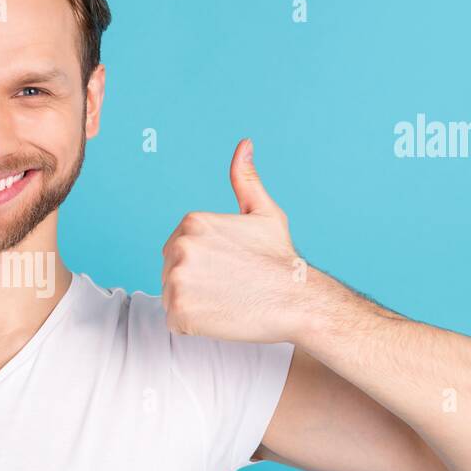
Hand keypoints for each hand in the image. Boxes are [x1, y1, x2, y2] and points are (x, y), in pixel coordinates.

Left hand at [161, 139, 306, 342]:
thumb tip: (243, 145)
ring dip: (195, 304)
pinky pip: (175, 321)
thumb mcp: (263, 213)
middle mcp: (179, 247)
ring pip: (172, 296)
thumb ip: (245, 181)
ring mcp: (177, 279)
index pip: (179, 250)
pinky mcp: (179, 311)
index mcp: (191, 222)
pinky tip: (221, 316)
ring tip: (227, 300)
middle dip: (195, 283)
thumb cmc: (282, 260)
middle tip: (230, 287)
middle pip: (171, 272)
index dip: (204, 264)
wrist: (299, 300)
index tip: (230, 269)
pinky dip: (194, 324)